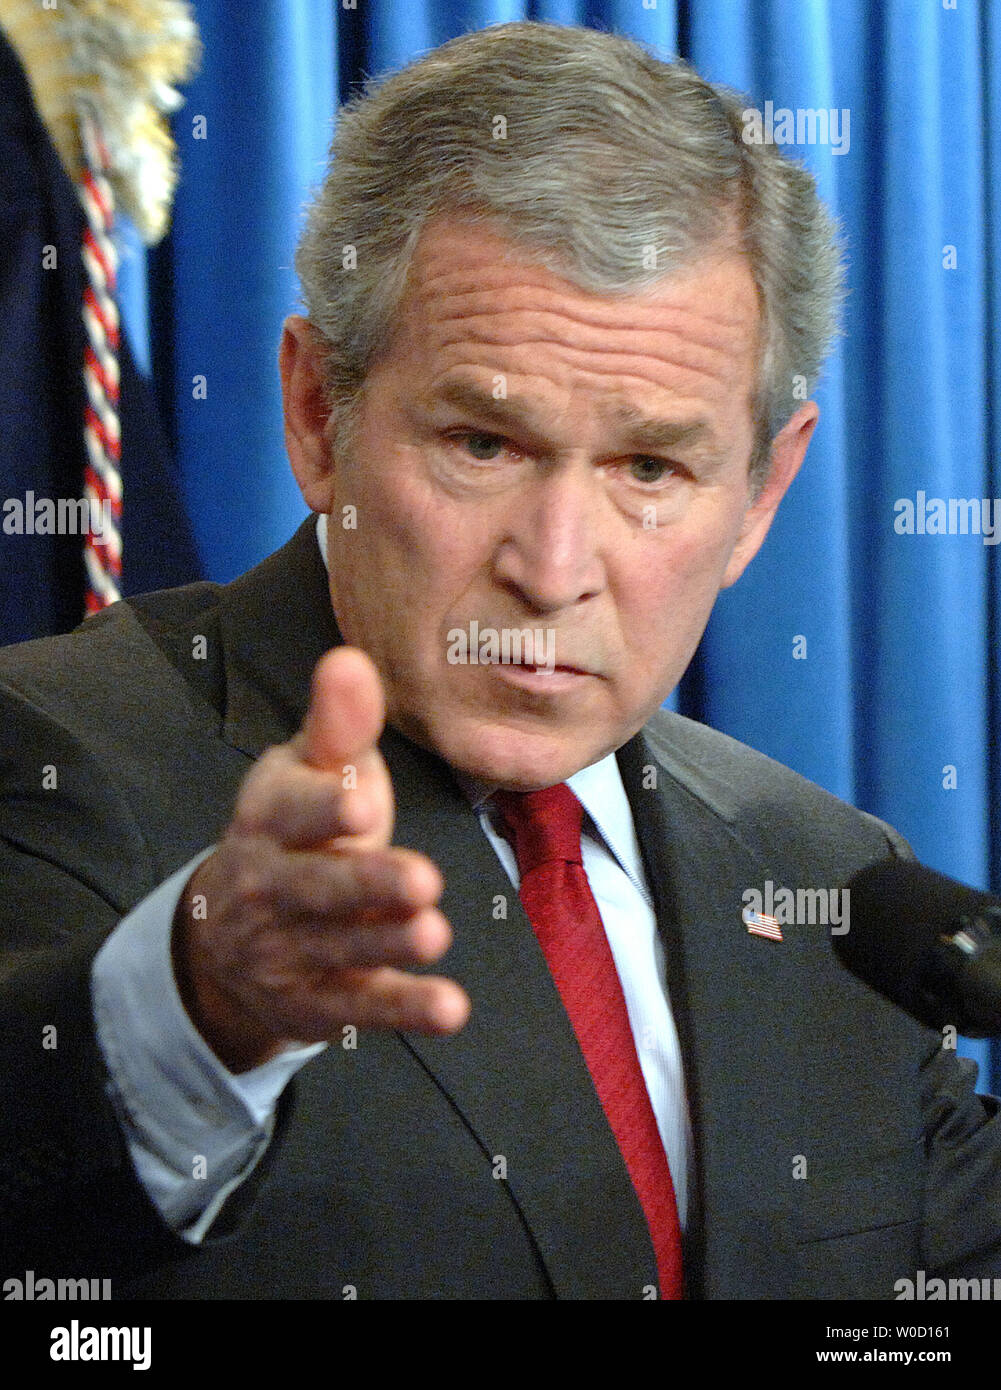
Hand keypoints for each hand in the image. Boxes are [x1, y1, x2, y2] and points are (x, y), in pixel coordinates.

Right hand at [171, 647, 469, 1070]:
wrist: (225, 940)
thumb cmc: (295, 833)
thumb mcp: (307, 773)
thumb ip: (338, 724)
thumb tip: (351, 657)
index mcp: (270, 821)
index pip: (291, 812)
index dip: (324, 808)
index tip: (362, 799)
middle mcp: (274, 887)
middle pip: (319, 888)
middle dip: (367, 885)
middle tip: (420, 879)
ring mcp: (293, 950)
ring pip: (342, 949)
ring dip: (388, 945)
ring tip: (434, 932)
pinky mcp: (320, 1003)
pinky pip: (364, 1008)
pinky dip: (405, 1010)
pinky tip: (450, 1008)